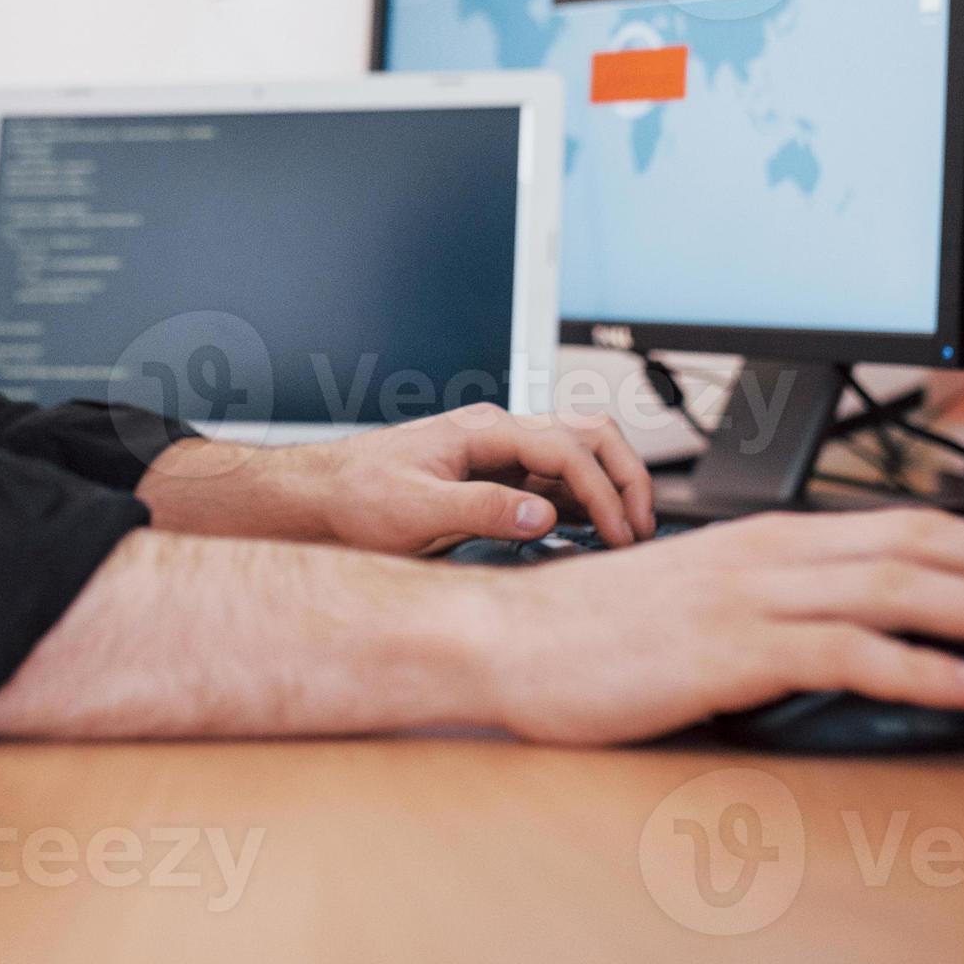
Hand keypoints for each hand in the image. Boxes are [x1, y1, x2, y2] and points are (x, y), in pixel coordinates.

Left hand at [257, 402, 658, 554]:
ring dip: (608, 485)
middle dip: (624, 474)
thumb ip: (482, 510)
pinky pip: (553, 479)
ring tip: (628, 532)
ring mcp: (497, 453)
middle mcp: (497, 433)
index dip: (602, 490)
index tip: (618, 532)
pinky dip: (583, 501)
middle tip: (642, 525)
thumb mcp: (417, 510)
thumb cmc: (357, 496)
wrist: (321, 497)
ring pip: (576, 453)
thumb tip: (542, 515)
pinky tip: (592, 532)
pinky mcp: (493, 477)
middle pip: (587, 435)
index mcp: (483, 431)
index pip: (566, 448)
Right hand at [471, 508, 963, 744]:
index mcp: (772, 537)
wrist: (509, 638)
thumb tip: (852, 626)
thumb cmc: (599, 630)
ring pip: (900, 587)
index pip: (907, 525)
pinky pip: (844, 653)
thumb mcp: (705, 601)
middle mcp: (774, 552)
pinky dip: (916, 666)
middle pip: (923, 544)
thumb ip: (779, 603)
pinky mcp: (733, 649)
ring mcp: (754, 596)